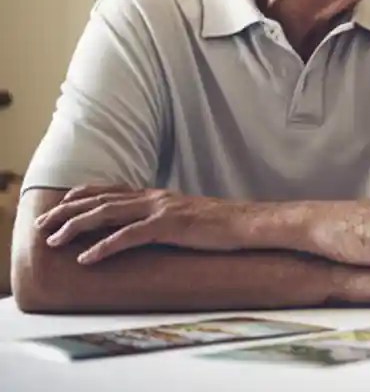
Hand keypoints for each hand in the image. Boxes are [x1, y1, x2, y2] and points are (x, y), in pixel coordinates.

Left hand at [37, 185, 237, 262]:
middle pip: (101, 200)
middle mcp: (154, 197)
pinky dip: (104, 246)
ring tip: (54, 240)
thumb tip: (152, 229)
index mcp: (159, 195)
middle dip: (66, 211)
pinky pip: (128, 236)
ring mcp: (161, 210)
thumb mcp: (188, 216)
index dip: (83, 194)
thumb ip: (166, 218)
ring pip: (107, 214)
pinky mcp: (168, 227)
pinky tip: (86, 257)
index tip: (62, 201)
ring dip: (76, 226)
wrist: (249, 223)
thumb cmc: (223, 224)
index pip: (113, 189)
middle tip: (42, 224)